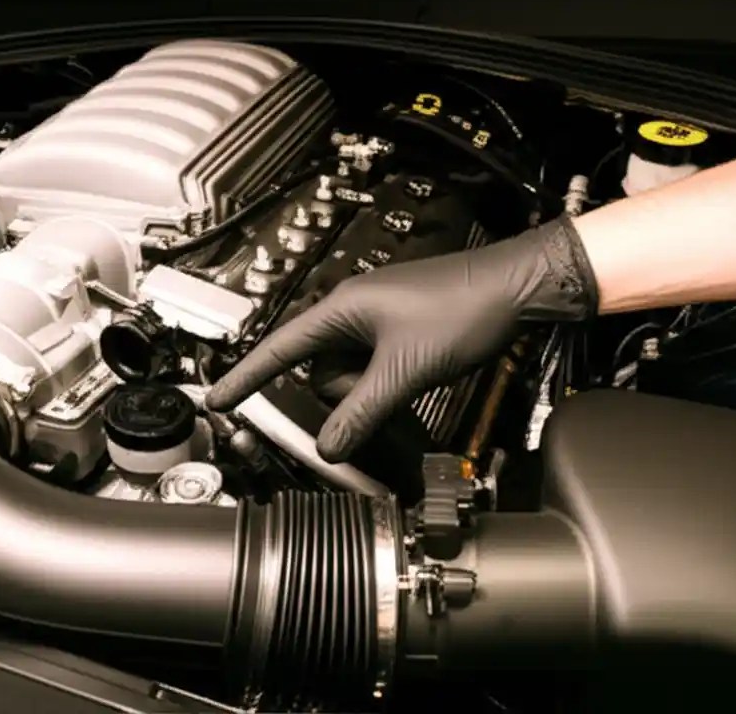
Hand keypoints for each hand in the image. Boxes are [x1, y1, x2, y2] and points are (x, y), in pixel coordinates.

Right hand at [206, 215, 598, 461]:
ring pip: (349, 374)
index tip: (218, 399)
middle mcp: (352, 311)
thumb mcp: (404, 372)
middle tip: (384, 391)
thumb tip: (328, 446)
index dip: (247, 376)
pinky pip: (374, 368)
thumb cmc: (461, 310)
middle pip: (320, 371)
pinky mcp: (399, 331)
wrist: (516, 289)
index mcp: (341, 309)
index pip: (279, 349)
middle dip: (343, 394)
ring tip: (410, 379)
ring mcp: (377, 321)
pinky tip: (415, 381)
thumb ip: (360, 412)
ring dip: (369, 391)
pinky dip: (386, 384)